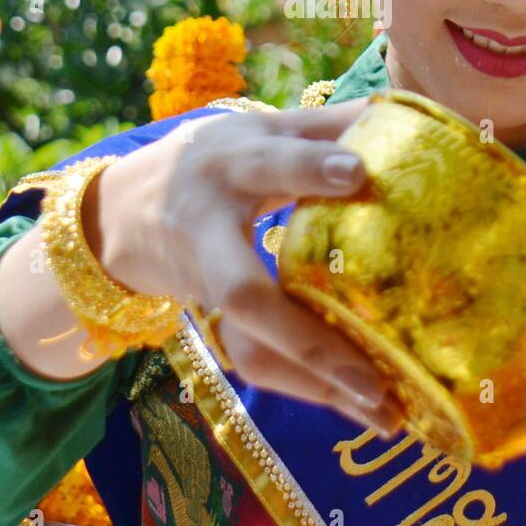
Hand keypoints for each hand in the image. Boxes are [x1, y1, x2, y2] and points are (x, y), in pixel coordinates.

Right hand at [91, 98, 403, 435]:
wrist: (123, 212)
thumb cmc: (213, 161)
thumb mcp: (258, 130)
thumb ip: (325, 127)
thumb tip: (402, 114)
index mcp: (229, 166)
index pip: (269, 165)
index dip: (309, 168)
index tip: (358, 172)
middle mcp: (209, 231)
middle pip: (245, 292)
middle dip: (309, 338)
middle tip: (375, 372)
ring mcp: (205, 286)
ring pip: (251, 345)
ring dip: (316, 385)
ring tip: (384, 412)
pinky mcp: (211, 321)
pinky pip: (256, 362)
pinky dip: (307, 389)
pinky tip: (360, 407)